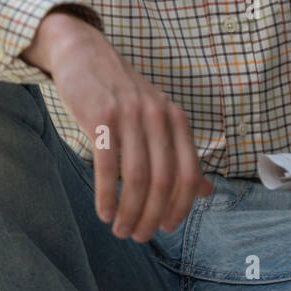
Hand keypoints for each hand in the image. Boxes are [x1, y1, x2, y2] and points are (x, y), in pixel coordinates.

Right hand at [22, 10, 213, 240]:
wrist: (85, 54)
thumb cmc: (122, 94)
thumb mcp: (158, 118)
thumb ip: (181, 154)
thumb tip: (205, 192)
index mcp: (177, 119)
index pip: (190, 174)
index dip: (181, 207)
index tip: (167, 227)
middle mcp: (159, 116)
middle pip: (164, 181)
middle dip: (153, 217)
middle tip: (139, 236)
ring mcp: (131, 116)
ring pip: (137, 179)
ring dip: (130, 213)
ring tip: (121, 230)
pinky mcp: (101, 118)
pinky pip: (108, 168)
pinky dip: (107, 197)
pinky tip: (104, 213)